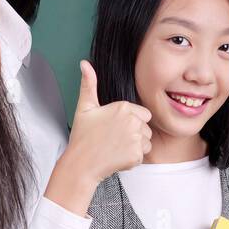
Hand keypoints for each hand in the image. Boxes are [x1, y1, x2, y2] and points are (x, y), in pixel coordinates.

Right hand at [66, 59, 151, 182]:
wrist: (81, 164)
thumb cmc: (83, 137)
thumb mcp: (84, 107)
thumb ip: (89, 84)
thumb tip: (85, 64)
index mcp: (124, 107)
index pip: (143, 114)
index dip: (131, 121)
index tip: (116, 127)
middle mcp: (133, 121)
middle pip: (146, 127)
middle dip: (135, 134)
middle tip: (114, 138)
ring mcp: (136, 138)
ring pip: (147, 141)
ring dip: (135, 146)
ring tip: (116, 147)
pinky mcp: (137, 154)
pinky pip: (143, 155)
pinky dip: (133, 158)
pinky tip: (118, 156)